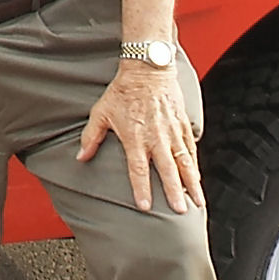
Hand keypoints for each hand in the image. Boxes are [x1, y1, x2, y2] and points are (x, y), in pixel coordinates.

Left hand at [76, 63, 203, 213]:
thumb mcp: (101, 112)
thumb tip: (80, 157)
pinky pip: (191, 148)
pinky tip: (197, 179)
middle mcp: (156, 137)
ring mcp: (172, 131)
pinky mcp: (183, 124)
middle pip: (167, 170)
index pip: (139, 169)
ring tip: (197, 202)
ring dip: (192, 183)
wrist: (148, 68)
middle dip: (175, 192)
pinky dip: (195, 165)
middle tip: (180, 211)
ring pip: (185, 162)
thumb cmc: (122, 90)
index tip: (145, 207)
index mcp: (135, 137)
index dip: (142, 189)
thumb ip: (91, 137)